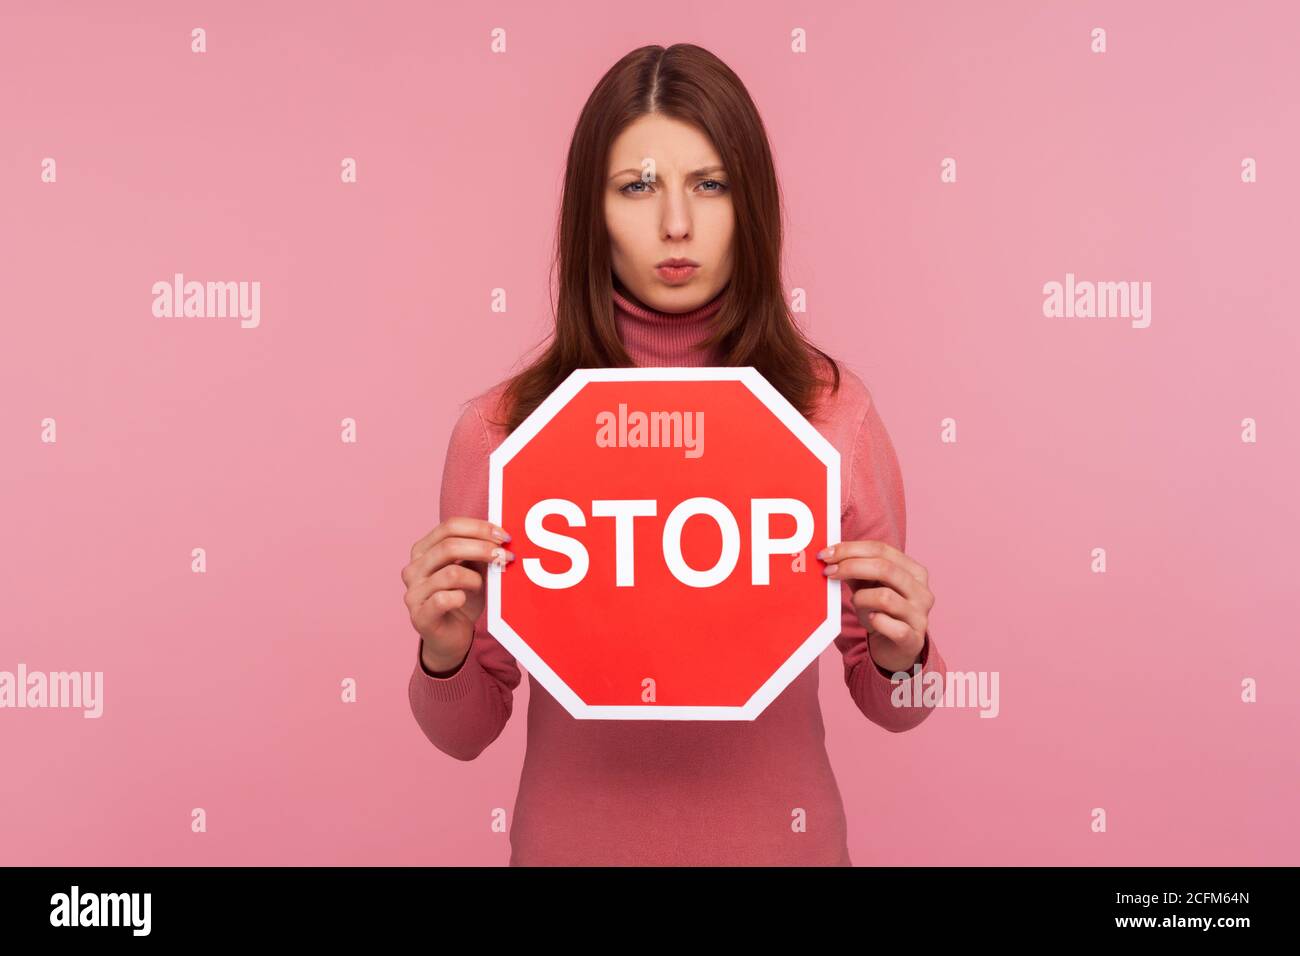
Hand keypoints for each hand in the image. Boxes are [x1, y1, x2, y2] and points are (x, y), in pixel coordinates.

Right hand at [402, 517, 514, 672]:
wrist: (451, 638)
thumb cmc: (462, 599)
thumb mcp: (473, 570)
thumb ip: (479, 552)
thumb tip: (500, 535)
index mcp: (423, 551)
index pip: (449, 527)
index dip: (479, 527)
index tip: (503, 535)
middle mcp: (413, 569)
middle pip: (449, 546)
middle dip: (483, 548)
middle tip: (506, 556)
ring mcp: (413, 593)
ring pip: (450, 573)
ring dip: (476, 578)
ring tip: (482, 585)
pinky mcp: (420, 616)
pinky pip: (444, 599)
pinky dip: (461, 597)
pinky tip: (464, 600)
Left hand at [817, 540, 932, 673]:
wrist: (895, 649)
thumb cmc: (881, 613)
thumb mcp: (867, 586)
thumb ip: (854, 569)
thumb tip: (831, 554)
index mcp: (914, 572)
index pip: (882, 549)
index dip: (851, 549)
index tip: (826, 553)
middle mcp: (922, 591)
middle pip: (885, 568)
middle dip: (850, 566)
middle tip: (828, 572)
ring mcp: (920, 616)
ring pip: (885, 597)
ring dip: (861, 599)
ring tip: (855, 603)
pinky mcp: (914, 639)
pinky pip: (893, 627)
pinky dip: (877, 622)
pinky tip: (870, 620)